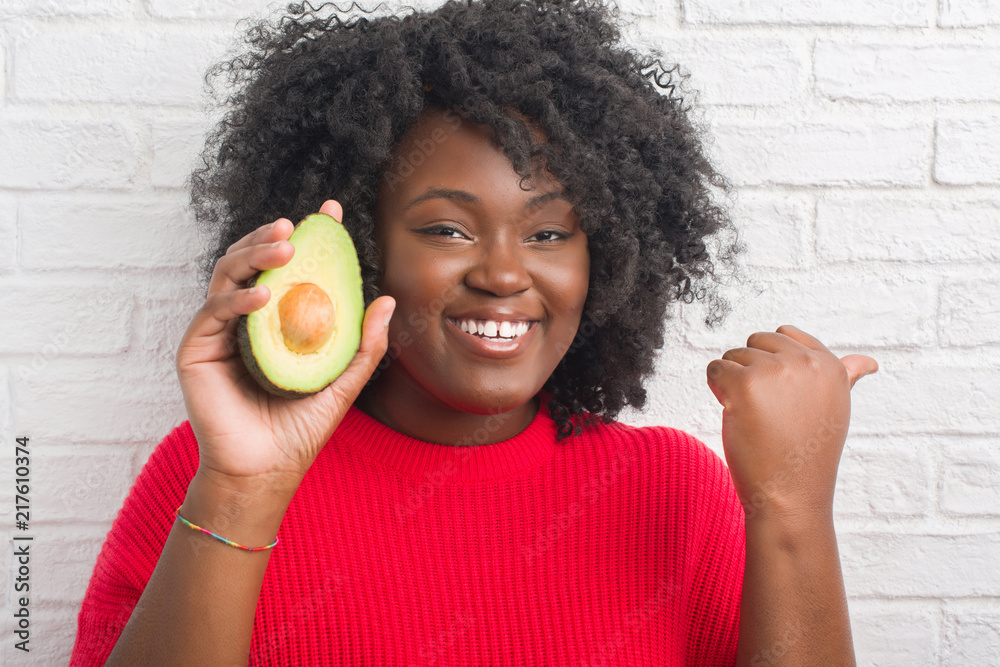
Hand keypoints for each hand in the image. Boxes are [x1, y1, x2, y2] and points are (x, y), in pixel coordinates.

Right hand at [175, 200, 394, 493]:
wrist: (267, 468)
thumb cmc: (301, 428)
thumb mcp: (343, 381)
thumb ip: (365, 345)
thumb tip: (386, 299)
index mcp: (277, 321)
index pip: (290, 270)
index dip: (308, 238)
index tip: (330, 212)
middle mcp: (244, 319)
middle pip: (252, 263)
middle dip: (272, 237)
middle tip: (297, 225)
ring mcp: (218, 331)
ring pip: (228, 276)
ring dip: (254, 255)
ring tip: (284, 247)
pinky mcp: (196, 349)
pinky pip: (213, 312)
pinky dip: (237, 300)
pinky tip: (262, 295)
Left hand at [706, 325, 876, 521]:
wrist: (790, 496)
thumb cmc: (807, 456)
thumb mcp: (834, 409)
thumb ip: (845, 377)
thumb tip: (868, 362)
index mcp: (830, 365)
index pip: (785, 334)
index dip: (772, 364)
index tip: (781, 396)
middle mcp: (806, 363)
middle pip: (756, 342)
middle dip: (751, 370)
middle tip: (767, 410)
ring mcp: (776, 372)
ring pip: (733, 356)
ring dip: (734, 384)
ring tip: (756, 417)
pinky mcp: (745, 384)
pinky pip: (714, 369)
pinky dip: (716, 390)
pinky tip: (735, 414)